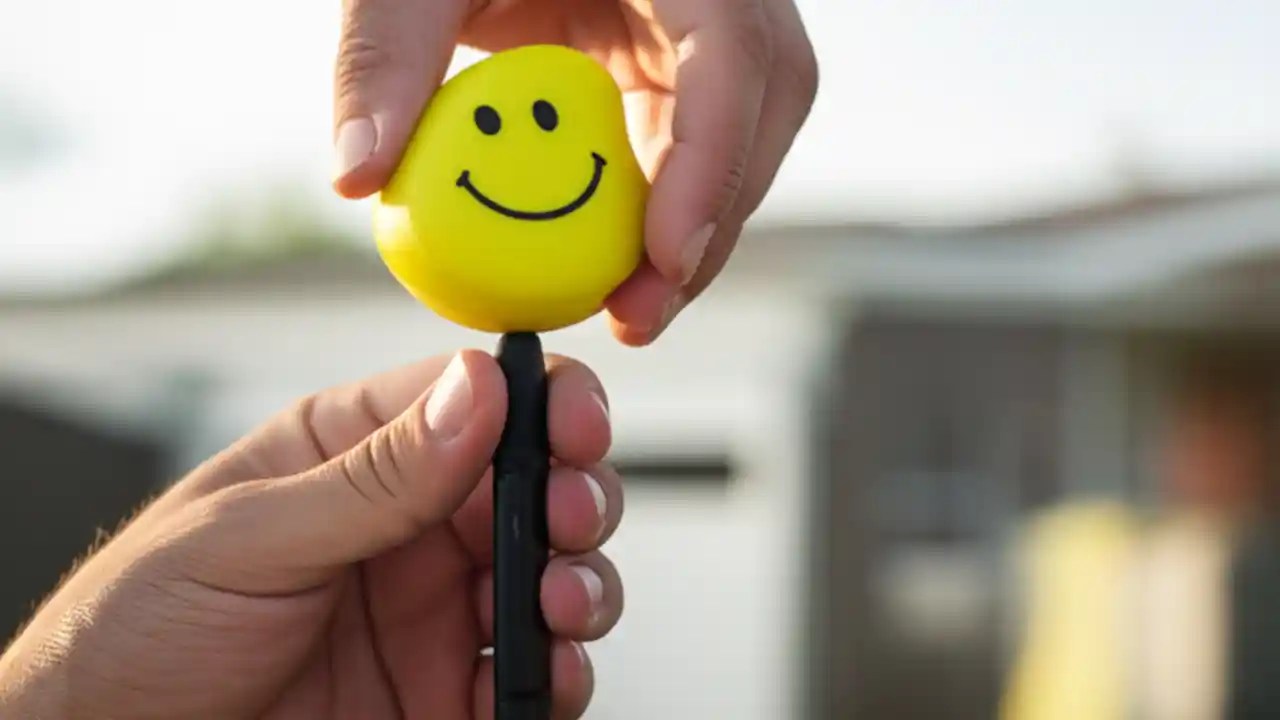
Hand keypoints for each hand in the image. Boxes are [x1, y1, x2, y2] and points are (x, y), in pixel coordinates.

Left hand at [0, 351, 622, 718]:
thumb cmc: (134, 634)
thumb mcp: (245, 537)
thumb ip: (372, 475)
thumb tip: (475, 391)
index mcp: (351, 456)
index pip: (469, 400)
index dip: (539, 399)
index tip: (573, 421)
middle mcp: (406, 527)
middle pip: (532, 485)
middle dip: (575, 493)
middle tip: (569, 516)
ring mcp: (431, 611)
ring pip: (552, 574)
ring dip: (581, 582)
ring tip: (559, 601)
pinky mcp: (444, 692)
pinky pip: (529, 673)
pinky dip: (558, 673)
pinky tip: (539, 672)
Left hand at [331, 0, 817, 344]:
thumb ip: (383, 59)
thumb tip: (357, 179)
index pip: (731, 53)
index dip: (712, 160)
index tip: (666, 259)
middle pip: (762, 106)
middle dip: (711, 224)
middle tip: (637, 318)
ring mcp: (706, 22)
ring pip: (743, 133)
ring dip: (694, 230)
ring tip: (624, 310)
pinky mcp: (682, 58)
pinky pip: (697, 139)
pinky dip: (663, 207)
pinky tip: (614, 263)